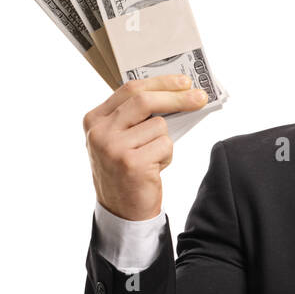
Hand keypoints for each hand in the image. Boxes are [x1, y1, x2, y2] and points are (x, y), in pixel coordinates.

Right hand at [83, 74, 208, 220]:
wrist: (121, 212)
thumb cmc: (126, 172)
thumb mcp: (121, 139)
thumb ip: (137, 117)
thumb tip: (177, 93)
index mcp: (94, 120)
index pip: (130, 90)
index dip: (160, 82)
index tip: (183, 82)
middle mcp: (100, 132)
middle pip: (145, 101)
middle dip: (177, 97)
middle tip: (200, 97)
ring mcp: (114, 147)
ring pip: (159, 127)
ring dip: (165, 142)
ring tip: (152, 159)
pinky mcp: (132, 163)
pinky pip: (165, 146)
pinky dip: (166, 157)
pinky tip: (153, 170)